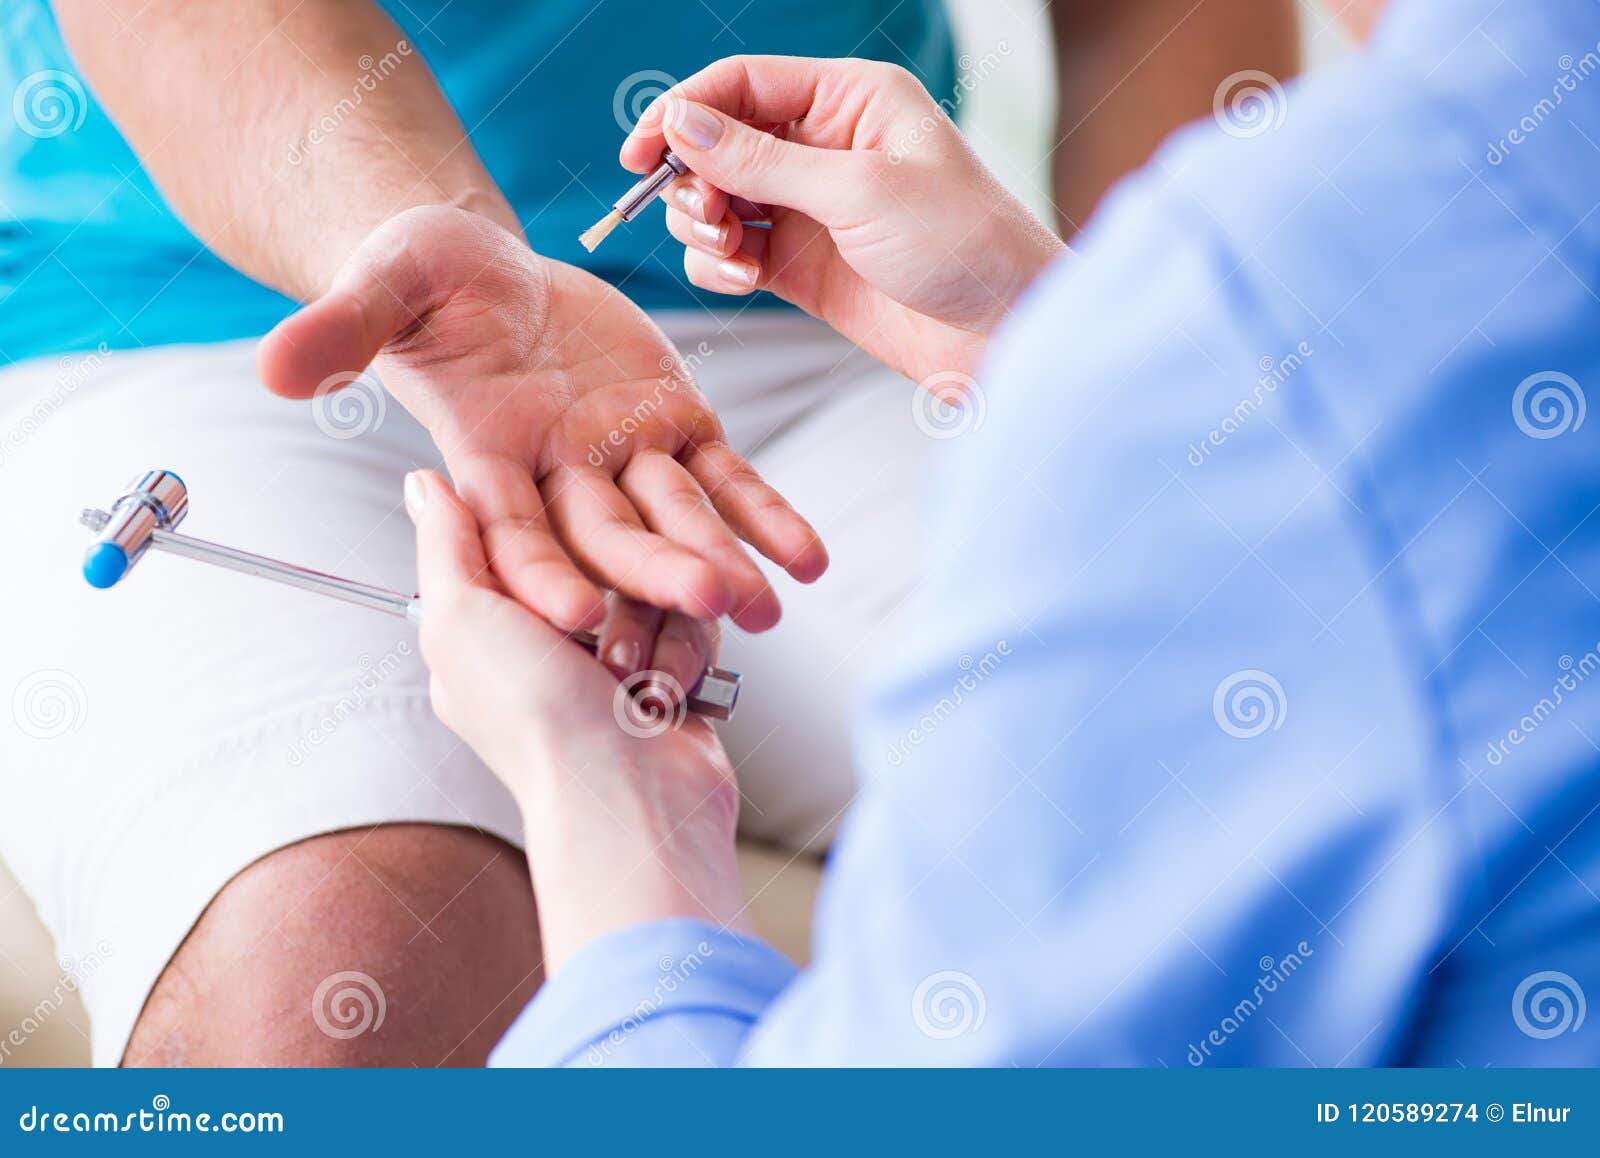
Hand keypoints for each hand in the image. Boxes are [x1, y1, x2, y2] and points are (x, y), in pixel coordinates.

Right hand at [256, 204, 827, 646]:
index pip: (512, 531)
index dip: (539, 574)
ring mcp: (621, 459)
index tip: (576, 617)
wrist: (490, 270)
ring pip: (676, 521)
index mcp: (487, 460)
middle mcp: (558, 477)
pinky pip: (728, 480)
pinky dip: (766, 517)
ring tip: (771, 603)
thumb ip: (343, 330)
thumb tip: (270, 367)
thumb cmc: (424, 277)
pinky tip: (808, 559)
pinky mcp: (676, 430)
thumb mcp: (386, 285)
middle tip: (711, 610)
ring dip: (722, 561)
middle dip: (656, 577)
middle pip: (608, 541)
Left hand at [406, 468, 745, 971]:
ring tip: (634, 676)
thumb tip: (423, 483)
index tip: (560, 542)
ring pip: (651, 591)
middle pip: (594, 564)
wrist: (629, 801)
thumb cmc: (535, 719)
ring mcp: (611, 672)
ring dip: (649, 630)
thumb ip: (445, 543)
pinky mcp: (670, 682)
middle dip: (610, 591)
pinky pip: (690, 629)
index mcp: (484, 640)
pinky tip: (666, 695)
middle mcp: (545, 655)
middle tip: (605, 618)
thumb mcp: (461, 618)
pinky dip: (682, 657)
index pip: (515, 552)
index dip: (541, 545)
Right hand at [621, 56, 1065, 385]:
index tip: (640, 153)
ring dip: (703, 225)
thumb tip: (682, 123)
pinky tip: (741, 279)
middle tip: (707, 216)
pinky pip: (733, 252)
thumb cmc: (961, 244)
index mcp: (849, 100)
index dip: (682, 111)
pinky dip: (720, 265)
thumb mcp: (858, 191)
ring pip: (718, 200)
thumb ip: (762, 158)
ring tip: (730, 251)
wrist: (1005, 331)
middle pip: (718, 142)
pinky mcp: (803, 265)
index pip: (741, 84)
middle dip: (694, 179)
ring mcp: (811, 208)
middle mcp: (825, 147)